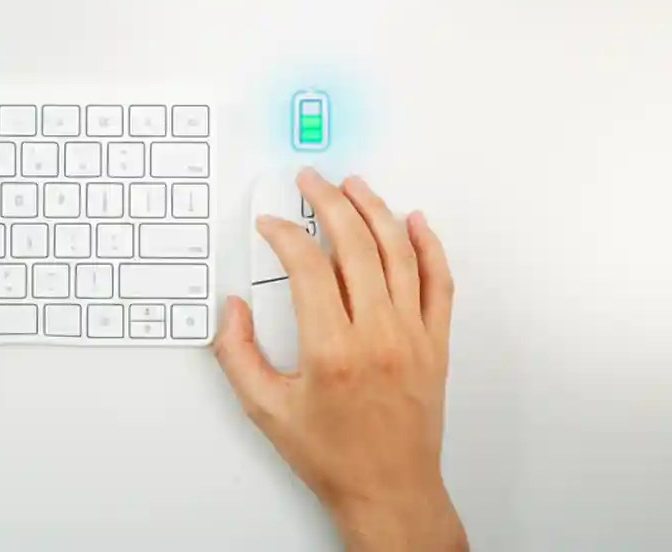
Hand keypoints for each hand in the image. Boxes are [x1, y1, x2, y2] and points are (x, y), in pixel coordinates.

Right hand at [215, 169, 465, 551]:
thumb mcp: (265, 409)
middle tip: (310, 181)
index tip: (271, 224)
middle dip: (329, 203)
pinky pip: (439, 282)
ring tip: (354, 185)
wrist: (389, 490)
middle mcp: (377, 335)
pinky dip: (429, 246)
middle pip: (356, 245)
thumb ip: (237, 354)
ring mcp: (413, 336)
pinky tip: (415, 222)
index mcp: (332, 350)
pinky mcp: (436, 343)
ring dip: (375, 210)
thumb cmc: (331, 455)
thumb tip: (232, 308)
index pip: (309, 267)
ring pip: (399, 253)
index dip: (286, 234)